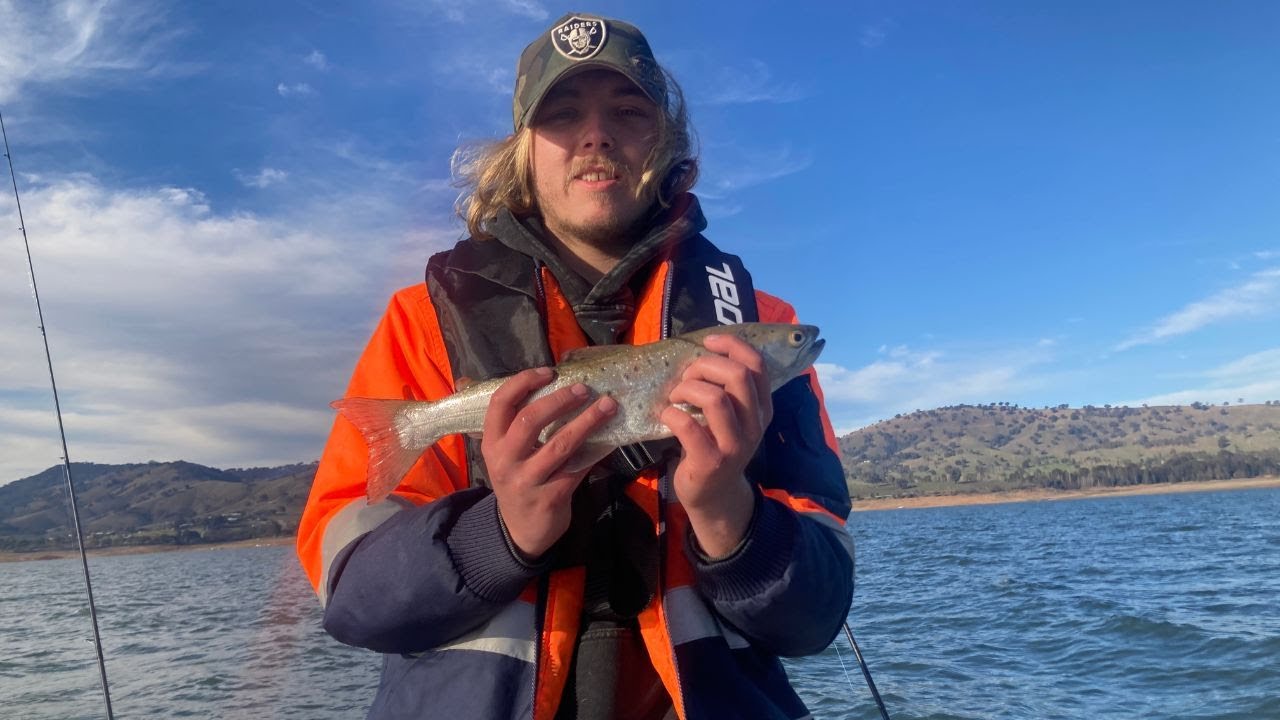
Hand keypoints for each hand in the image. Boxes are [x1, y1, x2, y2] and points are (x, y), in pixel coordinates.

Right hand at [481, 367, 616, 557]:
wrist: (520, 531)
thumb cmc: (518, 479)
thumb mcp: (506, 453)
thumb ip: (516, 423)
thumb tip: (545, 380)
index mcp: (492, 443)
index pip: (500, 403)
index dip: (524, 382)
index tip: (549, 372)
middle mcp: (505, 460)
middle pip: (529, 421)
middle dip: (560, 400)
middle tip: (584, 389)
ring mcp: (527, 481)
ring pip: (560, 445)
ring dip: (587, 422)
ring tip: (607, 406)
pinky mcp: (551, 498)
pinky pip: (578, 468)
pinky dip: (597, 450)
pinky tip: (611, 437)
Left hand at [661, 333, 769, 557]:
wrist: (714, 495)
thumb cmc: (716, 444)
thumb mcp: (732, 416)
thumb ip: (726, 387)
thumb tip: (702, 350)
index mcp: (762, 407)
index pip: (756, 363)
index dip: (731, 344)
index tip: (707, 342)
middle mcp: (755, 424)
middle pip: (737, 376)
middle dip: (704, 366)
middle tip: (686, 377)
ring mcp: (735, 445)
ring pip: (715, 398)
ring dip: (687, 389)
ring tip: (676, 397)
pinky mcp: (711, 462)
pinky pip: (688, 426)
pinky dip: (671, 414)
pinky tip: (667, 416)